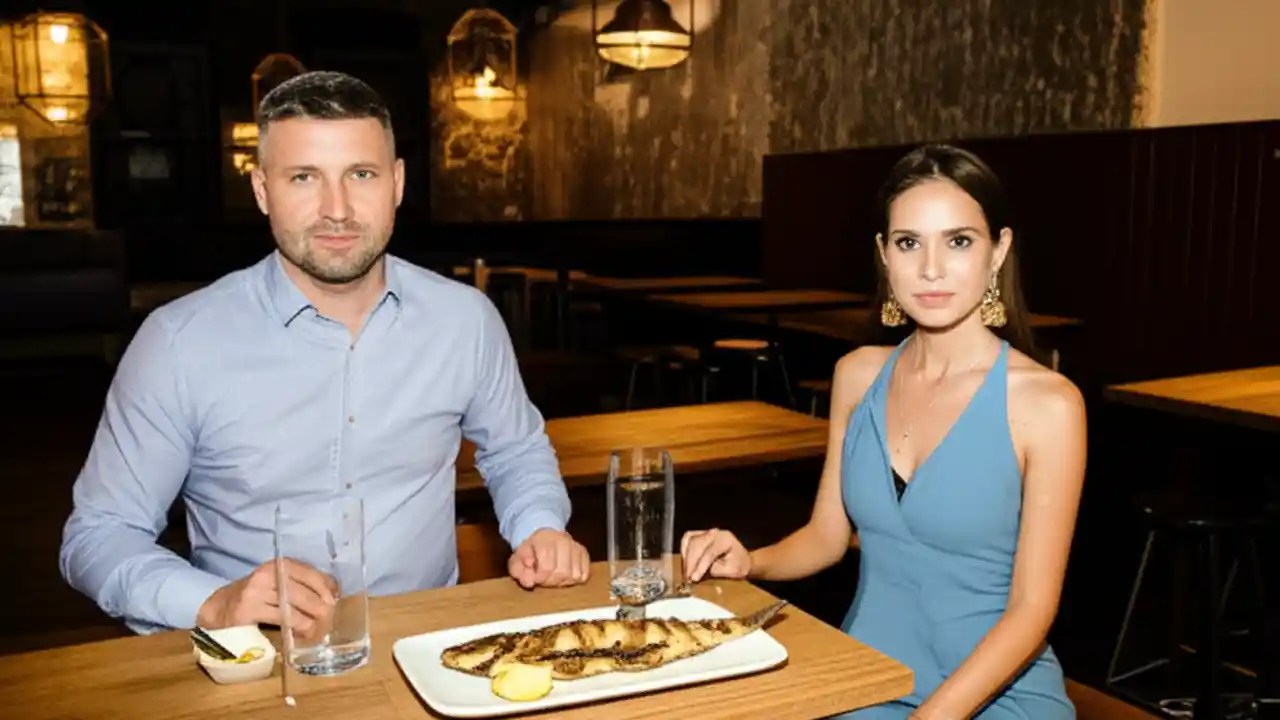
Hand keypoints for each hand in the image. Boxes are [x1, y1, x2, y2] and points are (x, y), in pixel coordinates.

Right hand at [196, 559, 337, 643]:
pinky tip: (301, 635)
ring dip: (309, 621)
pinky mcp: (246, 610)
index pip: (309, 573)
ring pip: (291, 607)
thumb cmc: (256, 596)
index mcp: (279, 565)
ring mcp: (255, 592)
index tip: (336, 601)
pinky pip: (277, 619)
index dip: (326, 588)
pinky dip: (293, 628)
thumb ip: (302, 585)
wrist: (219, 608)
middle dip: (320, 608)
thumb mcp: (279, 584)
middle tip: (330, 620)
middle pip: (302, 592)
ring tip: (318, 630)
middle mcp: (267, 574)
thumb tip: (333, 596)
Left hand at [508, 529, 589, 588]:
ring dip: (562, 581)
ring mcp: (575, 546)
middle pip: (562, 572)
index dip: (540, 578)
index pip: (547, 567)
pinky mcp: (584, 553)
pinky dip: (574, 579)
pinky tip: (564, 575)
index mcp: (544, 539)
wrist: (544, 537)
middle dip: (551, 581)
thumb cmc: (530, 551)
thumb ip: (518, 571)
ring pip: (574, 575)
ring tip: (553, 577)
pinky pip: (584, 575)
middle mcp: (563, 540)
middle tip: (544, 579)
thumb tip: (529, 583)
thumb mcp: (517, 559)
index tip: (535, 579)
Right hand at [681, 528, 750, 581]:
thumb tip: (696, 575)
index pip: (709, 552)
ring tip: (686, 572)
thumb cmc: (739, 566)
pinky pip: (687, 539)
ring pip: (690, 541)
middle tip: (687, 578)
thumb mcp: (731, 572)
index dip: (700, 566)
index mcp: (726, 539)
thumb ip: (715, 571)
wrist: (742, 560)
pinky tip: (685, 563)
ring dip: (686, 558)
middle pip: (697, 544)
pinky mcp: (700, 534)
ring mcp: (707, 532)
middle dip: (691, 563)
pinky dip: (684, 551)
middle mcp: (715, 533)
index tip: (694, 578)